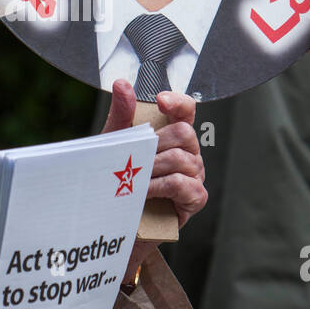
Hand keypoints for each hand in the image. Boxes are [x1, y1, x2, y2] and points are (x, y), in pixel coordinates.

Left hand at [102, 79, 207, 281]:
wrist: (114, 224)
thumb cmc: (118, 182)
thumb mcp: (114, 146)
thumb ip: (121, 116)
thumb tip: (123, 84)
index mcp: (173, 136)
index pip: (187, 110)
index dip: (179, 102)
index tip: (160, 101)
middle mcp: (188, 153)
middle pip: (184, 133)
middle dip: (155, 144)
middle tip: (133, 159)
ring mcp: (194, 175)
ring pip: (182, 159)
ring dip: (152, 168)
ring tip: (133, 180)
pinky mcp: (195, 199)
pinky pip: (184, 184)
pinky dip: (160, 186)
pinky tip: (144, 193)